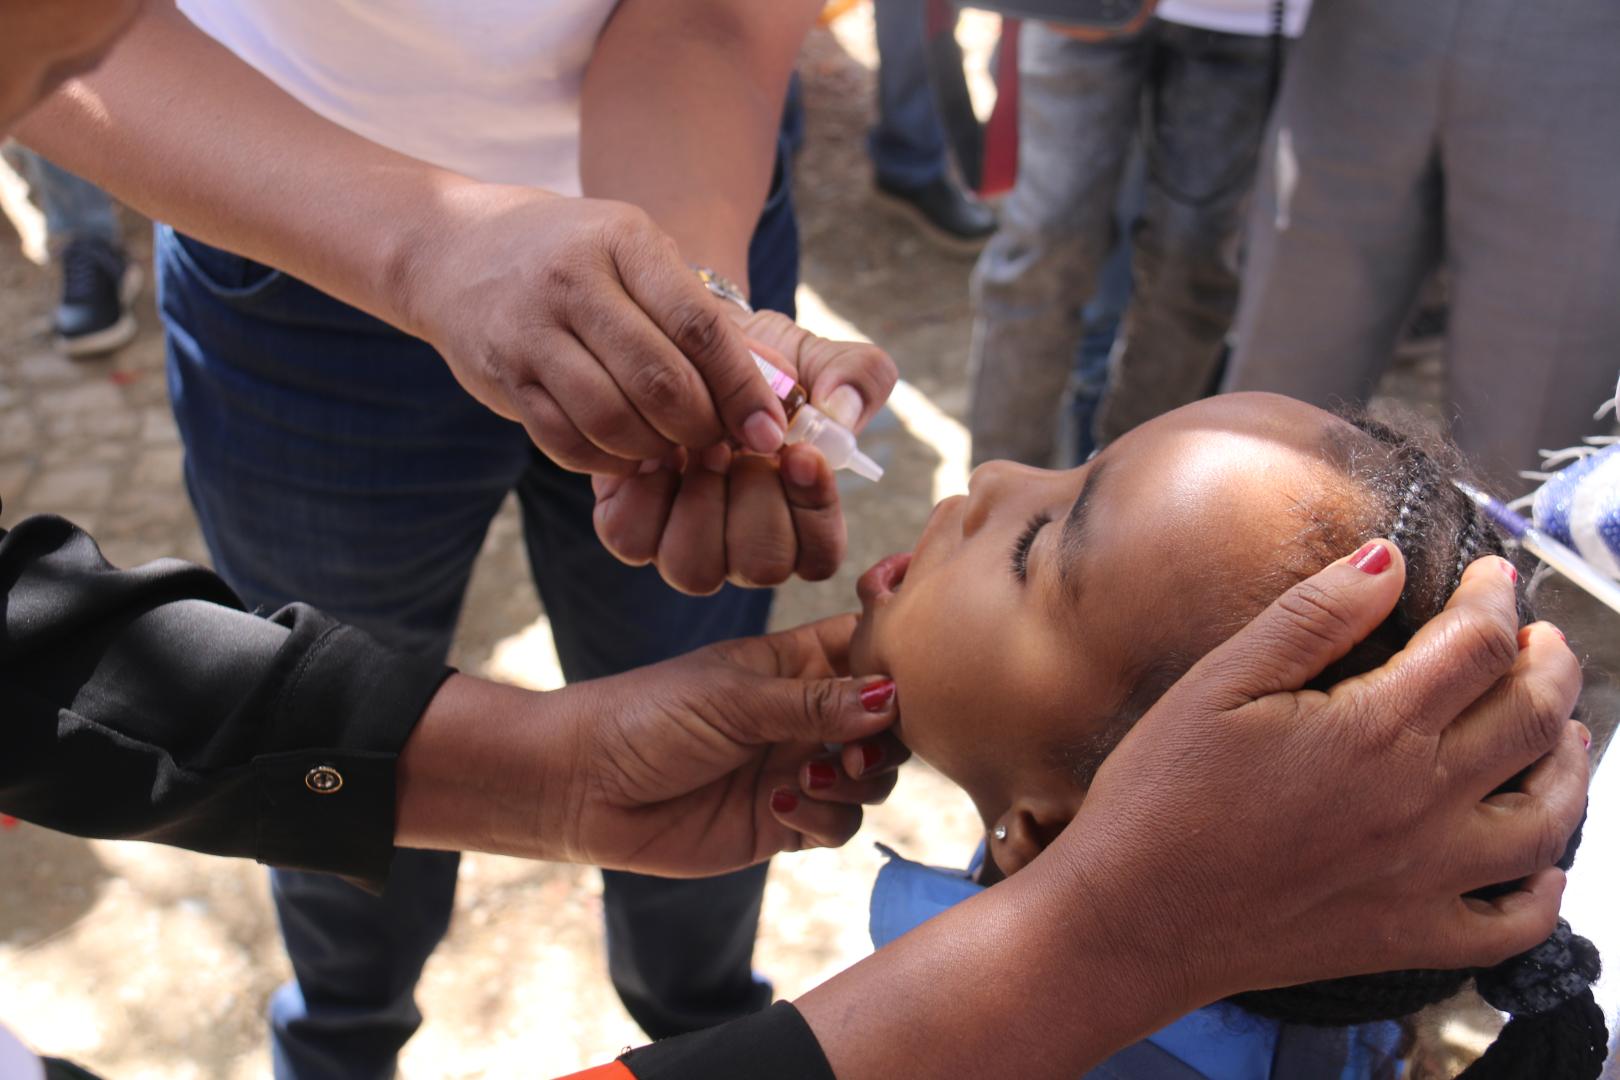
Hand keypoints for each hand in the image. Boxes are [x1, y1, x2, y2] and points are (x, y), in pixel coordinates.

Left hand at [395, 615, 903, 875]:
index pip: (868, 650)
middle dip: (886, 736)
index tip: (911, 673)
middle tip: (855, 747)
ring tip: (810, 775)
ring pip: (872, 778)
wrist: (583, 787)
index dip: (897, 659)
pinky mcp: (784, 824)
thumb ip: (815, 703)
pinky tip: (778, 808)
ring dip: (857, 780)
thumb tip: (892, 699)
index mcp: (793, 665)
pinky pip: (839, 825)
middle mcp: (803, 717)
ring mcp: (796, 771)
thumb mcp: (734, 698)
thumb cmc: (647, 717)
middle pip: (886, 723)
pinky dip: (825, 818)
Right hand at [401, 183, 792, 473]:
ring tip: (672, 448)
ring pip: (613, 420)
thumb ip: (698, 313)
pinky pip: (566, 441)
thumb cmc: (573, 256)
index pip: (699, 326)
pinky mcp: (501, 376)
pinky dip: (607, 460)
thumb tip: (776, 385)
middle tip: (718, 443)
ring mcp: (529, 331)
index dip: (742, 389)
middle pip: (660, 381)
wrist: (454, 249)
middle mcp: (571, 280)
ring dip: (656, 449)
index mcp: (622, 239)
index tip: (768, 430)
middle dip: (702, 427)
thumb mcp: (635, 253)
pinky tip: (626, 453)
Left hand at [591, 310, 896, 592]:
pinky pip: (633, 539)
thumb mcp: (816, 360)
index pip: (819, 556)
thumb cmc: (760, 367)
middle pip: (761, 567)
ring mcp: (683, 545)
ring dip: (701, 500)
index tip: (800, 454)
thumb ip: (856, 377)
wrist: (685, 347)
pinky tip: (660, 450)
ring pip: (694, 568)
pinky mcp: (632, 527)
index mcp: (797, 522)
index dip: (815, 512)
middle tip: (737, 442)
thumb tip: (842, 412)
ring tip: (699, 446)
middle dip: (754, 498)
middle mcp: (741, 548)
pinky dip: (646, 492)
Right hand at [1045, 542, 1587, 1005]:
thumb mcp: (1218, 683)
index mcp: (1374, 730)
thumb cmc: (1159, 796)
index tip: (1491, 580)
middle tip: (1539, 641)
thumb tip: (1388, 562)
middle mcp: (1421, 803)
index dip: (1496, 600)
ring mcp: (1426, 878)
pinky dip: (1547, 890)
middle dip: (1549, 665)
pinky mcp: (1409, 937)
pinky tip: (1541, 860)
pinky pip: (1516, 924)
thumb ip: (1311, 617)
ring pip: (1549, 817)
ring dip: (1570, 763)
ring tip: (1562, 730)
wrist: (1131, 919)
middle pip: (1532, 719)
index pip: (1478, 646)